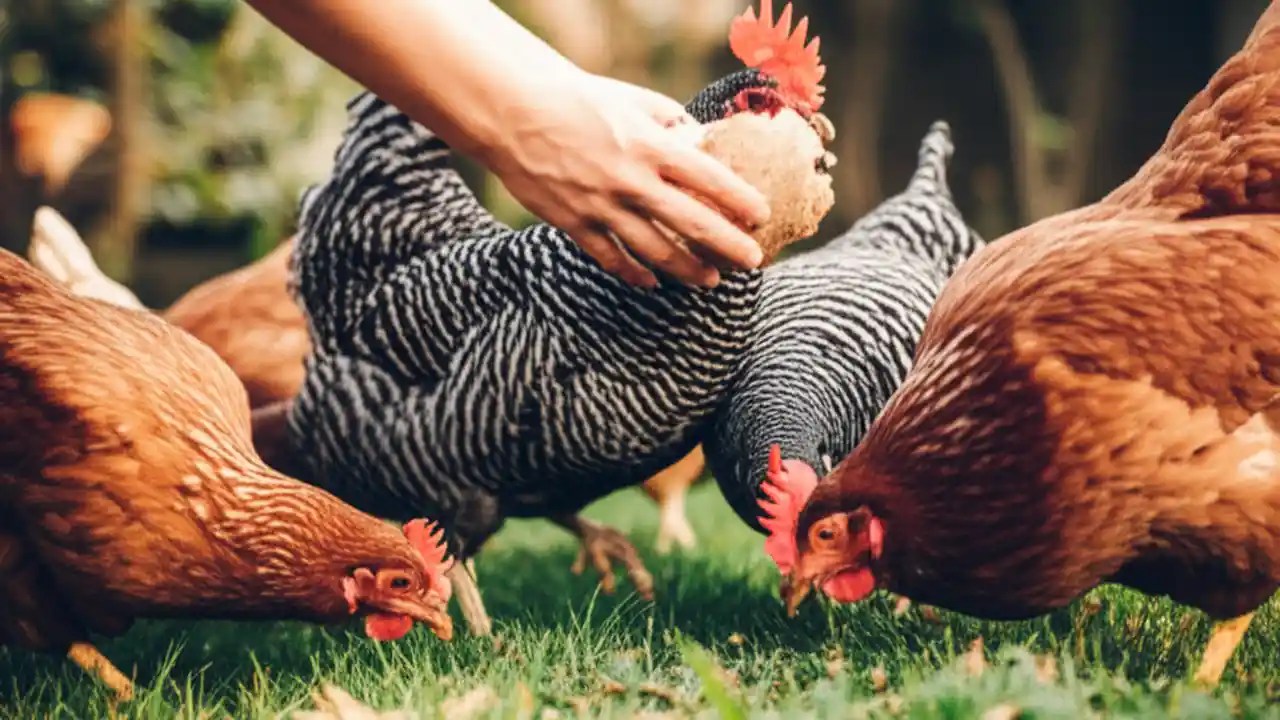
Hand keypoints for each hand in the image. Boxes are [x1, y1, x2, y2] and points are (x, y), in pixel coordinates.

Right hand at [480, 71, 771, 287]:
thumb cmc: (579, 100)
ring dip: (687, 269)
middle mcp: (631, 180)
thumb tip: (703, 142)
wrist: (515, 112)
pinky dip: (635, 273)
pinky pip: (611, 258)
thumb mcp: (634, 100)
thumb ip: (672, 124)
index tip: (762, 216)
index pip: (709, 178)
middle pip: (691, 223)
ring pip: (655, 250)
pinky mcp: (574, 224)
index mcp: (651, 145)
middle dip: (727, 246)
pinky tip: (653, 282)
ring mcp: (602, 206)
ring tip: (711, 280)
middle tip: (752, 262)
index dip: (740, 200)